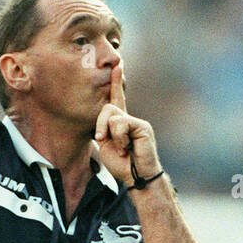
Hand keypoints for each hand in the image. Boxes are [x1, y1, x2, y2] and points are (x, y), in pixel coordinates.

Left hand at [93, 63, 161, 186]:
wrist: (137, 176)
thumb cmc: (122, 164)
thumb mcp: (106, 144)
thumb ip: (104, 128)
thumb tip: (108, 118)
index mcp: (120, 122)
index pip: (116, 98)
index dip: (116, 82)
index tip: (118, 65)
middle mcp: (129, 119)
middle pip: (107, 107)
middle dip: (100, 124)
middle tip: (102, 139)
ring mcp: (137, 122)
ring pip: (113, 115)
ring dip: (111, 135)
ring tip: (121, 148)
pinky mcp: (142, 126)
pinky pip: (121, 123)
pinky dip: (119, 138)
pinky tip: (126, 147)